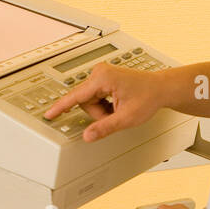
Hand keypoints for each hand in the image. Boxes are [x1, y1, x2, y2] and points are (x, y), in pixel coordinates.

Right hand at [43, 64, 167, 141]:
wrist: (160, 88)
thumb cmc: (148, 97)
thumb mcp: (126, 118)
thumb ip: (104, 128)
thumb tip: (88, 136)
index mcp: (102, 78)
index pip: (75, 97)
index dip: (61, 108)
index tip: (49, 114)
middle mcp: (99, 72)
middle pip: (84, 102)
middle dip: (98, 113)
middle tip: (116, 115)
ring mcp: (101, 74)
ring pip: (89, 101)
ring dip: (102, 110)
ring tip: (119, 109)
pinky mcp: (103, 78)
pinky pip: (95, 97)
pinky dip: (105, 105)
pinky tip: (117, 104)